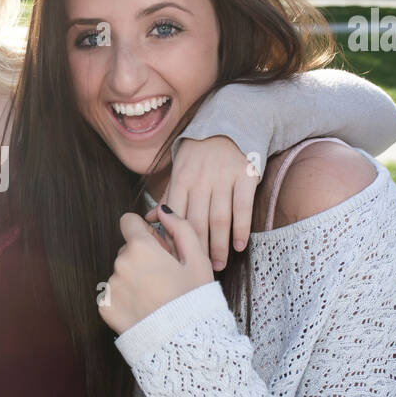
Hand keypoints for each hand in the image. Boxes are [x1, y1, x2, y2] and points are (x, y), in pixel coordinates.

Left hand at [101, 208, 214, 335]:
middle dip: (142, 259)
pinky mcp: (105, 306)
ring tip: (156, 298)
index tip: (156, 246)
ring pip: (121, 273)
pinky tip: (144, 309)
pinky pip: (113, 295)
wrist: (183, 341)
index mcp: (140, 247)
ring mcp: (110, 286)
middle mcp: (120, 263)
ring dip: (134, 280)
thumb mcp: (198, 259)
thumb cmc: (194, 299)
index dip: (144, 231)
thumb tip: (163, 211)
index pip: (128, 221)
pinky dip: (125, 300)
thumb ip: (181, 228)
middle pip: (127, 250)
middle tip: (164, 278)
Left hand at [158, 135, 259, 271]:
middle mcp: (201, 179)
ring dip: (218, 245)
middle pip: (196, 221)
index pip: (175, 215)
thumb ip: (169, 196)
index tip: (175, 261)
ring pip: (219, 218)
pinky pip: (243, 207)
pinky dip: (241, 228)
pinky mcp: (246, 176)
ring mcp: (223, 178)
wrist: (230, 124)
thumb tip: (150, 219)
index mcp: (181, 179)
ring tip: (218, 265)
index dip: (175, 240)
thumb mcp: (181, 171)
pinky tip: (240, 246)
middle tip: (199, 272)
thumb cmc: (200, 155)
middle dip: (197, 249)